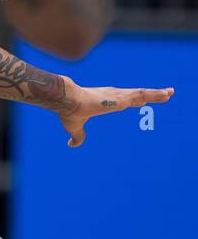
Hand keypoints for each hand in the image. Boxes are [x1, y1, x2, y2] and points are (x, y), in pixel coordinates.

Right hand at [59, 84, 173, 146]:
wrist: (67, 100)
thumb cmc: (69, 111)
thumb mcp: (74, 127)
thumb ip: (78, 136)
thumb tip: (72, 145)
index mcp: (104, 101)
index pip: (123, 101)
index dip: (133, 101)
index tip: (142, 102)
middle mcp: (113, 96)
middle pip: (136, 95)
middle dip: (150, 95)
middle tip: (164, 94)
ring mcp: (118, 96)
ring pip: (142, 94)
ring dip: (157, 94)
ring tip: (170, 93)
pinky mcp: (122, 99)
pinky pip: (143, 95)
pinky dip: (155, 94)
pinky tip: (166, 95)